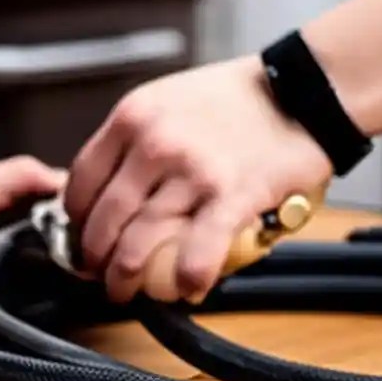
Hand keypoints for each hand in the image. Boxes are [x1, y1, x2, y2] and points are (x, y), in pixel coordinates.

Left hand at [64, 56, 332, 303]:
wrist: (306, 90)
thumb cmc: (238, 97)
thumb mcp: (167, 101)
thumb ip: (135, 139)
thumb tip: (109, 186)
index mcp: (133, 117)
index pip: (81, 182)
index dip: (75, 220)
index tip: (79, 236)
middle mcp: (155, 143)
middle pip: (104, 218)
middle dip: (93, 257)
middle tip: (97, 273)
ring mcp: (192, 172)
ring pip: (139, 241)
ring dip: (127, 277)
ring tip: (128, 290)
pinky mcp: (231, 197)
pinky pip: (197, 252)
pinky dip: (188, 279)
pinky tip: (187, 289)